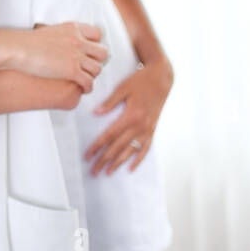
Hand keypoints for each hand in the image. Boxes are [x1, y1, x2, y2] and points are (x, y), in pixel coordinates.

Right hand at [16, 22, 107, 90]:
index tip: (90, 51)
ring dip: (92, 75)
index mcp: (73, 29)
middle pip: (102, 52)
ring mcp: (76, 56)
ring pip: (98, 69)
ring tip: (86, 79)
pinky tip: (83, 88)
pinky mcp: (72, 71)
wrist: (17, 49)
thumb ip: (61, 36)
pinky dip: (87, 87)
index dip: (95, 44)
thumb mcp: (48, 30)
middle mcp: (78, 41)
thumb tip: (62, 43)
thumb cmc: (26, 42)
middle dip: (97, 61)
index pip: (97, 34)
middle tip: (89, 66)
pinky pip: (89, 82)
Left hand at [85, 58, 172, 175]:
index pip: (109, 135)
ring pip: (131, 150)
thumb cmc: (140, 80)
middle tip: (93, 171)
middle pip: (118, 147)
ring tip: (107, 173)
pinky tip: (130, 168)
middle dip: (104, 160)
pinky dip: (138, 159)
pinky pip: (145, 148)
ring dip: (118, 163)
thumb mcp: (123, 88)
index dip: (97, 147)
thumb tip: (96, 113)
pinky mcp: (153, 129)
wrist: (162, 78)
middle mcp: (140, 126)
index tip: (87, 156)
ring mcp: (148, 129)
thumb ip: (109, 102)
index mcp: (131, 116)